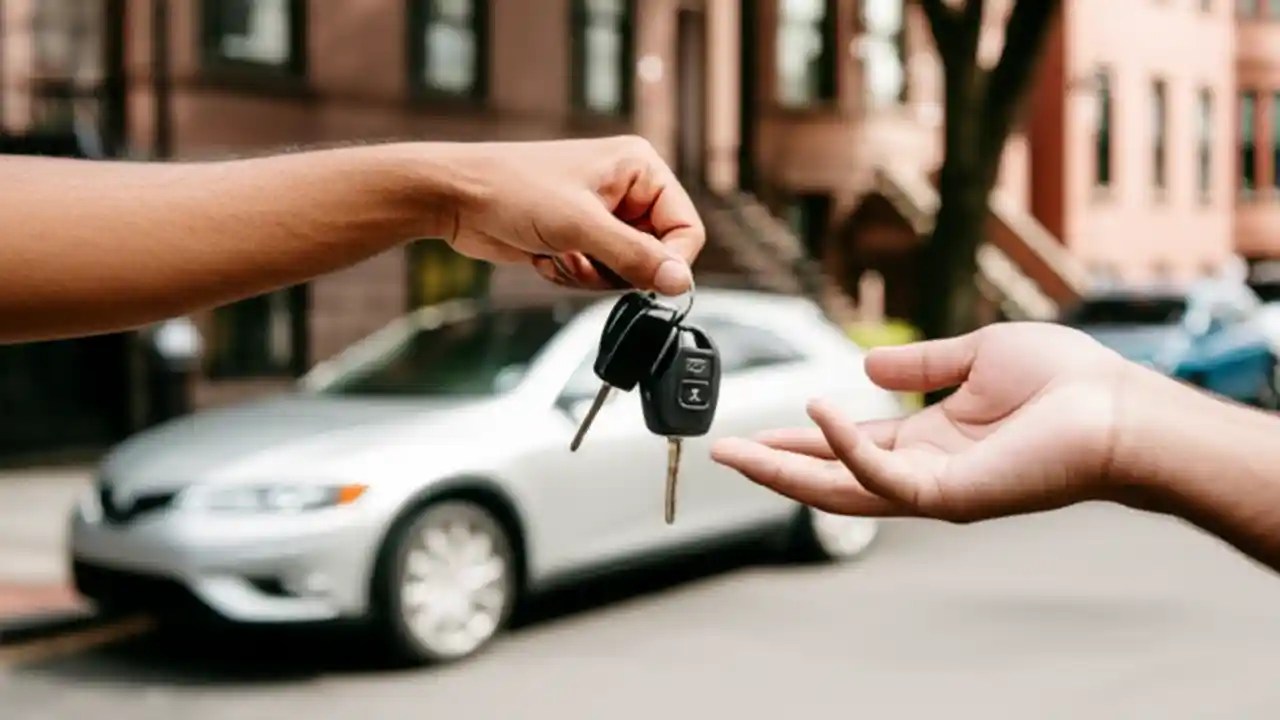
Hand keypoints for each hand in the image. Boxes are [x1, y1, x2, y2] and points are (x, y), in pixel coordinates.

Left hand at [443, 136, 703, 295]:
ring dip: (592, 275)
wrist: (456, 198)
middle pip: (656, 254)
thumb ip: (636, 257)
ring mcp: (603, 214)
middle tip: (587, 258)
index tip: (647, 283)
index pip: (685, 227)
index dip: (669, 262)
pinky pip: (598, 274)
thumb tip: (680, 281)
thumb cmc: (512, 189)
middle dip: (619, 269)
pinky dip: (574, 274)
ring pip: (626, 270)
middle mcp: (626, 188)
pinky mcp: (580, 236)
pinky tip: (548, 256)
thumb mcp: (581, 227)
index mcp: (639, 167)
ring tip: (561, 254)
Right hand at [711, 323, 1130, 522]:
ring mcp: (935, 488)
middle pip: (831, 477)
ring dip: (784, 472)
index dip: (800, 439)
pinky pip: (882, 475)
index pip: (848, 446)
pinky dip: (845, 447)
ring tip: (736, 453)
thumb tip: (865, 367)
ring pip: (841, 490)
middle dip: (774, 467)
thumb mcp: (976, 355)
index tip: (755, 432)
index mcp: (929, 441)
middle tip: (722, 453)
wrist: (1119, 407)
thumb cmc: (1066, 381)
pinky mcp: (950, 495)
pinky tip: (815, 414)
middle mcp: (924, 472)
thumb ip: (920, 365)